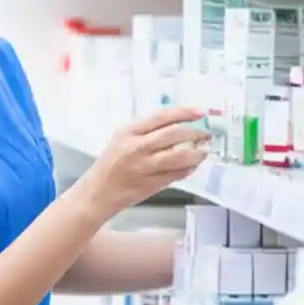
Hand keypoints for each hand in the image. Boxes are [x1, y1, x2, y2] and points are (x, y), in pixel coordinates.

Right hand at [84, 107, 208, 210]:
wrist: (97, 193)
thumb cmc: (111, 163)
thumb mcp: (122, 138)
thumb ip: (147, 130)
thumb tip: (179, 123)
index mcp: (129, 131)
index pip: (161, 116)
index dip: (184, 112)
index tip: (200, 112)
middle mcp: (136, 147)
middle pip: (172, 134)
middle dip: (194, 132)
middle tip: (206, 134)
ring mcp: (143, 167)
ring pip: (178, 156)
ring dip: (196, 153)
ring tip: (204, 150)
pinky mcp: (150, 185)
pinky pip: (176, 174)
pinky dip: (188, 169)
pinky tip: (193, 165)